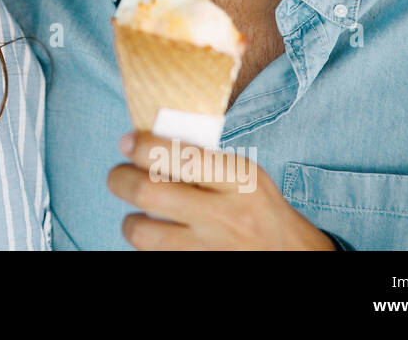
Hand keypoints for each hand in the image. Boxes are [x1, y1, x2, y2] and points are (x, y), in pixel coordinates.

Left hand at [106, 131, 334, 249]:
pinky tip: (156, 236)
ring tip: (137, 215)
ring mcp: (211, 249)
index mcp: (237, 180)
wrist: (289, 254)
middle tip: (118, 176)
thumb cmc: (258, 207)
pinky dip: (148, 245)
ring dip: (130, 222)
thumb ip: (202, 159)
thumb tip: (146, 142)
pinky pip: (155, 256)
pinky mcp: (198, 265)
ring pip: (144, 234)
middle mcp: (224, 216)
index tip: (126, 142)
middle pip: (150, 193)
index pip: (182, 157)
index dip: (143, 147)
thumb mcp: (243, 175)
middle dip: (121, 179)